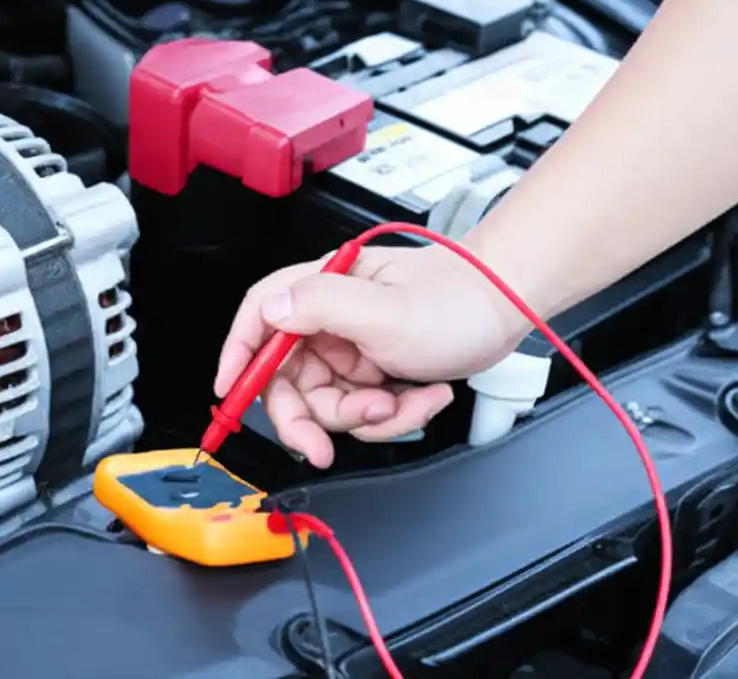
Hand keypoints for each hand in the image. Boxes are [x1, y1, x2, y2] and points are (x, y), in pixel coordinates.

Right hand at [213, 244, 529, 467]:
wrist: (508, 309)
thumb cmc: (457, 298)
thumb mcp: (384, 309)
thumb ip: (321, 307)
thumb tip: (271, 312)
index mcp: (321, 290)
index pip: (259, 317)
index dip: (238, 355)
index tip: (229, 392)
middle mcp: (329, 319)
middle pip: (287, 379)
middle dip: (309, 418)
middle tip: (321, 448)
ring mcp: (351, 347)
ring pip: (328, 403)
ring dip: (366, 416)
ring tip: (404, 402)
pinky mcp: (374, 370)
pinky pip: (364, 408)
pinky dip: (394, 413)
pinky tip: (424, 395)